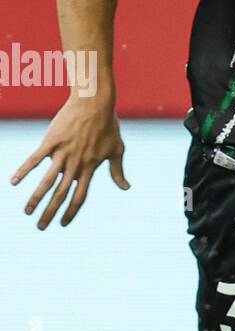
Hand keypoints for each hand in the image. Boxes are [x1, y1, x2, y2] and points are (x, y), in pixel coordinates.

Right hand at [10, 95, 129, 227]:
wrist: (94, 103)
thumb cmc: (107, 125)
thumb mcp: (117, 150)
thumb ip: (117, 171)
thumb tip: (126, 188)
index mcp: (90, 169)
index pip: (79, 197)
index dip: (70, 212)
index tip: (62, 224)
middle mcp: (75, 164)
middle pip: (61, 195)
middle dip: (50, 212)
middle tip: (40, 228)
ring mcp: (62, 153)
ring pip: (47, 181)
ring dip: (36, 198)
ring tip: (27, 212)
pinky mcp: (51, 142)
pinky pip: (34, 159)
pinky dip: (23, 171)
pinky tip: (13, 182)